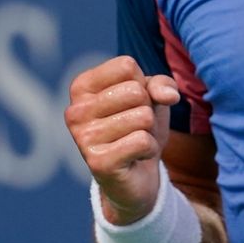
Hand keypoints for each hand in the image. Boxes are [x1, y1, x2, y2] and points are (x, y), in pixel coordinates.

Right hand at [65, 56, 179, 224]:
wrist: (136, 175)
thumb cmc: (139, 126)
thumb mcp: (151, 96)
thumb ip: (160, 84)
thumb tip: (168, 95)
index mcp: (81, 87)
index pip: (126, 66)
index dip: (142, 84)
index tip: (132, 104)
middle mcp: (75, 110)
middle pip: (135, 91)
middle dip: (147, 109)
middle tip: (135, 127)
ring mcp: (83, 137)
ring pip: (142, 117)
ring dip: (148, 131)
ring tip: (134, 141)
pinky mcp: (97, 162)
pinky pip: (143, 141)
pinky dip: (149, 149)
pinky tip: (136, 156)